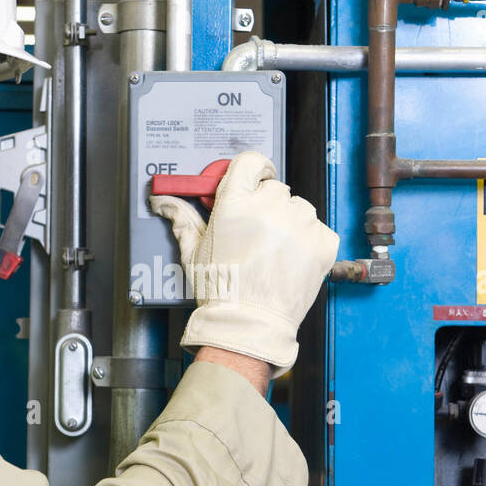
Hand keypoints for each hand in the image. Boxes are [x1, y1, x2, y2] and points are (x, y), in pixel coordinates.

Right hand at [148, 151, 339, 375]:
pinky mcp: (321, 243)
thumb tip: (164, 202)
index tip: (254, 179)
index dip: (253, 170)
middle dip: (268, 205)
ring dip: (291, 222)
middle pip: (275, 188)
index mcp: (236, 203)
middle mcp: (269, 208)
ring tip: (276, 250)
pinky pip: (320, 229)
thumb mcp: (194, 251)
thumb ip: (182, 219)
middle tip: (258, 232)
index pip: (250, 162)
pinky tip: (293, 259)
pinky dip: (310, 241)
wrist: (248, 324)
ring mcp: (299, 225)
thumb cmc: (220, 291)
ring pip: (300, 208)